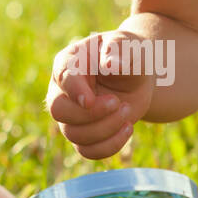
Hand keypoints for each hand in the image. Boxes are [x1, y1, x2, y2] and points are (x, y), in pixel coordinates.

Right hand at [46, 30, 156, 159]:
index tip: (89, 100)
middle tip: (119, 103)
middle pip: (59, 111)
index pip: (63, 77)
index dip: (74, 91)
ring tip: (128, 110)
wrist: (137, 77)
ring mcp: (71, 116)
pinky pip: (87, 151)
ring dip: (106, 129)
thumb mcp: (127, 47)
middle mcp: (63, 91)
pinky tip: (128, 129)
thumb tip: (111, 64)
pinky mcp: (84, 134)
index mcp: (69, 62)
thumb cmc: (128, 55)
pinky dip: (109, 146)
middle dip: (91, 114)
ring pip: (74, 135)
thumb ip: (119, 50)